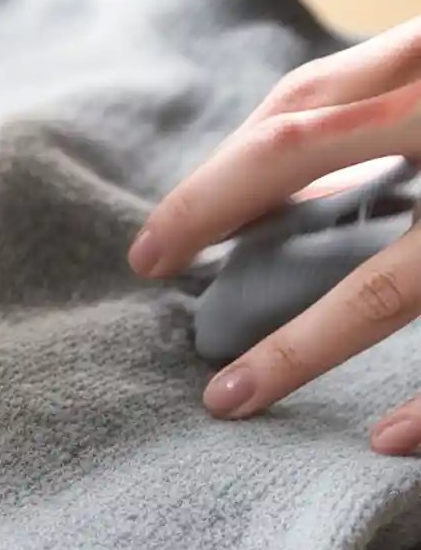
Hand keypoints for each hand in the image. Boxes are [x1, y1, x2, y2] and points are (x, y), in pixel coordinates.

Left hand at [128, 16, 420, 454]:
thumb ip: (382, 106)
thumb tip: (282, 173)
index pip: (296, 111)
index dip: (213, 180)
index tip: (155, 246)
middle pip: (305, 146)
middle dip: (210, 212)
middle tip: (153, 286)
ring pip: (398, 278)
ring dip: (305, 341)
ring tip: (232, 398)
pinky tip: (388, 442)